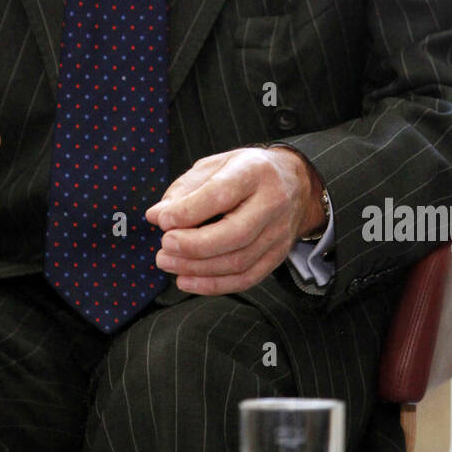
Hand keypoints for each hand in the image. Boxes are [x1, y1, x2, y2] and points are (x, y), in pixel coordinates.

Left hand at [144, 146, 325, 295]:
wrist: (295, 184)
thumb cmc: (245, 172)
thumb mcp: (215, 165)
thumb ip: (184, 189)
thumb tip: (156, 216)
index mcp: (254, 171)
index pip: (221, 194)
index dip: (189, 211)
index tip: (163, 221)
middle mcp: (272, 203)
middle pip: (234, 234)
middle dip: (193, 245)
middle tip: (164, 245)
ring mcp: (279, 233)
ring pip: (238, 262)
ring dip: (197, 268)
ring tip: (166, 261)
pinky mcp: (277, 256)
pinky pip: (245, 279)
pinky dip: (212, 285)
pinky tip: (186, 280)